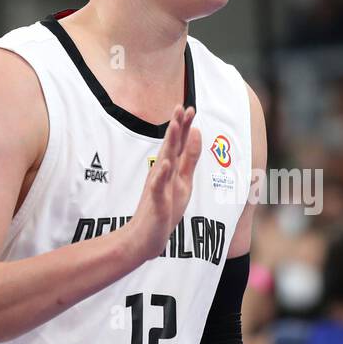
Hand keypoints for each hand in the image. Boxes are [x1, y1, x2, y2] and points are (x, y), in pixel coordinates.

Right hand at [127, 105, 200, 262]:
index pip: (178, 143)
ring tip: (175, 125)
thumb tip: (196, 132)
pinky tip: (166, 164)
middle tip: (181, 106)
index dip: (185, 126)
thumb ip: (190, 158)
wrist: (146, 236)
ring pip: (164, 161)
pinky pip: (157, 187)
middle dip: (176, 127)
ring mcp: (157, 186)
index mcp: (170, 168)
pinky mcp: (155, 202)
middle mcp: (162, 173)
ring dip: (170, 143)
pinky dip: (161, 175)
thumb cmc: (165, 207)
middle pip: (170, 146)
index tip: (190, 107)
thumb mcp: (184, 180)